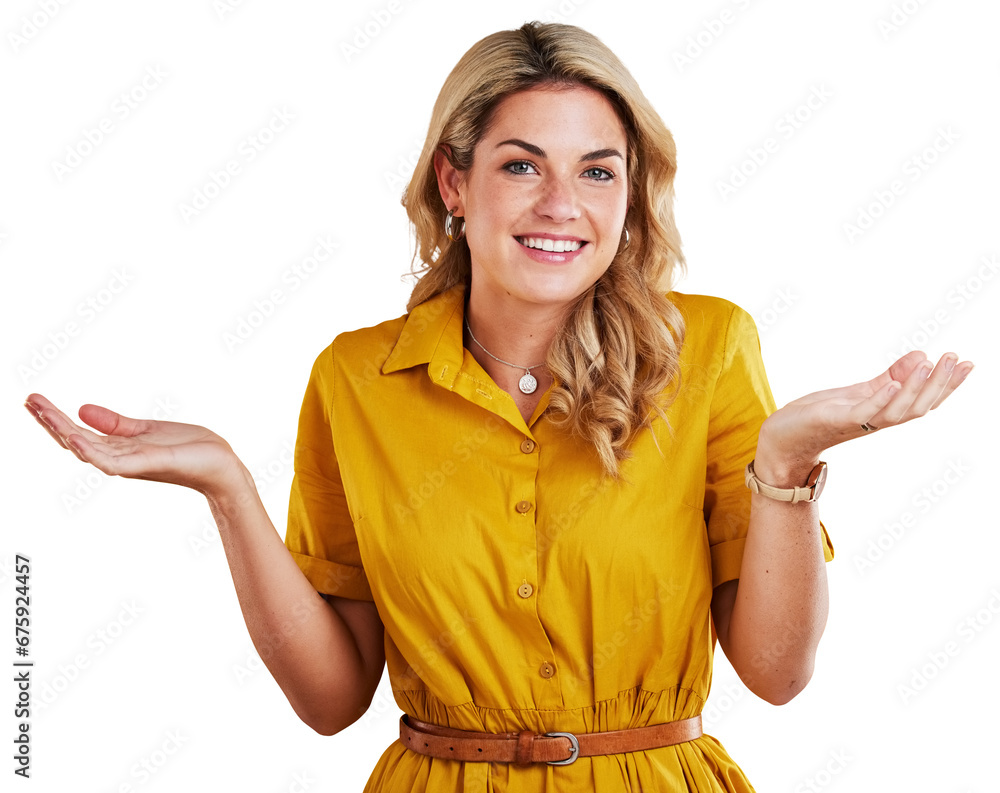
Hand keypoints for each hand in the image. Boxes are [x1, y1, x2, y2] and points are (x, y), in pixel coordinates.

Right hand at [24, 393, 247, 497]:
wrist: (222, 465)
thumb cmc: (190, 449)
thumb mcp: (147, 429)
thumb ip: (116, 424)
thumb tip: (82, 410)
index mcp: (119, 449)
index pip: (78, 433)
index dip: (55, 418)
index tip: (34, 400)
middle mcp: (120, 459)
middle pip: (76, 442)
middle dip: (51, 423)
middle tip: (29, 401)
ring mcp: (133, 464)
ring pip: (89, 451)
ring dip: (65, 432)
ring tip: (43, 413)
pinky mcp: (149, 464)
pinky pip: (115, 462)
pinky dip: (93, 453)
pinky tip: (76, 439)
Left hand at [756, 351, 972, 479]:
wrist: (784, 439)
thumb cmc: (820, 416)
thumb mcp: (858, 393)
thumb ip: (889, 378)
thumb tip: (921, 356)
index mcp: (884, 413)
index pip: (925, 401)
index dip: (948, 384)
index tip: (968, 363)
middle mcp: (877, 422)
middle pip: (919, 407)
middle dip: (940, 383)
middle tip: (955, 357)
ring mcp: (858, 423)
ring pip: (898, 412)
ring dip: (916, 388)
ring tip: (929, 363)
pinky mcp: (836, 420)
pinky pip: (865, 413)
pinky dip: (881, 399)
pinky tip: (893, 383)